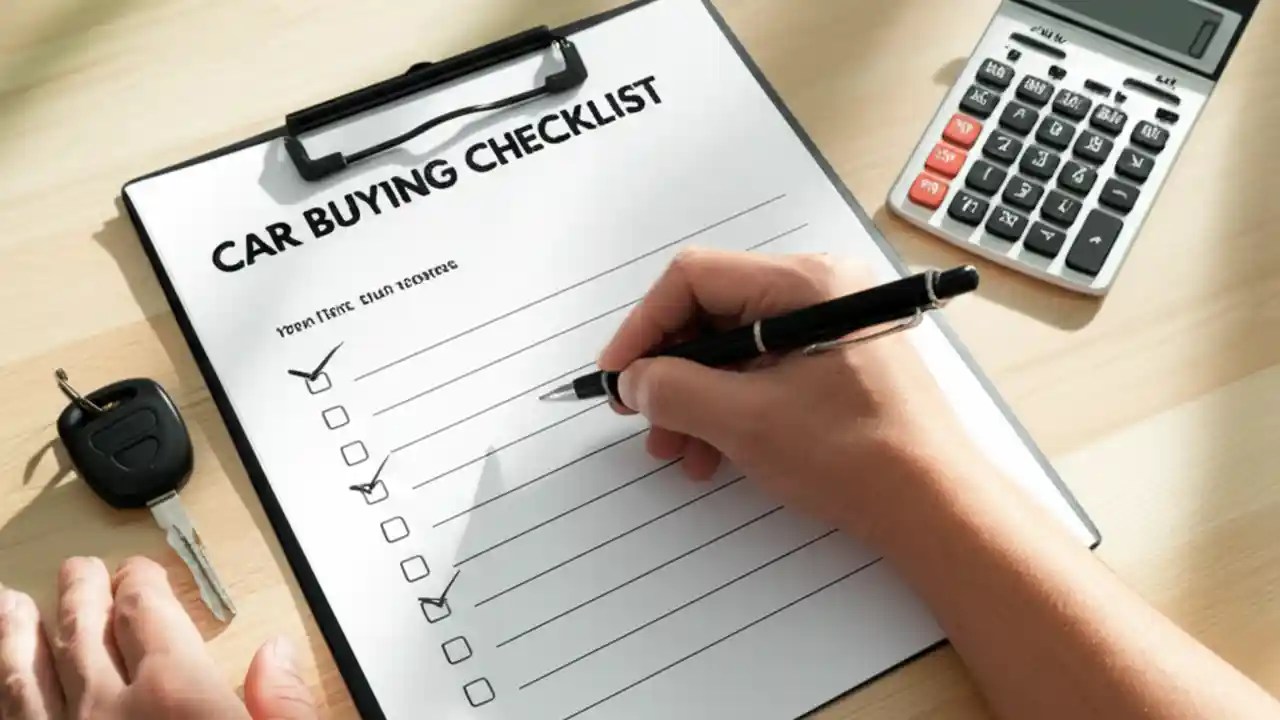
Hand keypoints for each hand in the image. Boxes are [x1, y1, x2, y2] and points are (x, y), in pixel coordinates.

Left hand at [0, 556, 317, 719]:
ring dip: (18, 634)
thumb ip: (285, 703)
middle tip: (78, 569)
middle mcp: (109, 711)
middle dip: (81, 593)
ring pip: (28, 675)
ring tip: (12, 605)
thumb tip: (277, 653)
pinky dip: (3, 688)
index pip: (147, 613)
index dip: (140, 582)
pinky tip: (0, 673)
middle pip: (85, 632)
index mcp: (178, 694)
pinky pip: (10, 716)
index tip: (138, 571)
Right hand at [599, 249, 983, 549]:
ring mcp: (833, 325)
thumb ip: (676, 391)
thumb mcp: (746, 422)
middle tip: (643, 416)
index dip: (644, 326)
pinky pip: (766, 370)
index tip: (619, 374)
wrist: (936, 506)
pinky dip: (731, 406)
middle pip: (714, 312)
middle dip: (671, 370)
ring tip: (677, 448)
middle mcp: (822, 290)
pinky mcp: (838, 361)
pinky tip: (714, 452)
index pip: (695, 278)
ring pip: (736, 348)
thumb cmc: (859, 456)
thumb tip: (636, 380)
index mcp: (806, 282)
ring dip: (696, 397)